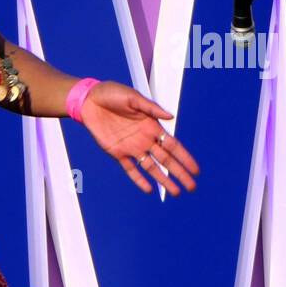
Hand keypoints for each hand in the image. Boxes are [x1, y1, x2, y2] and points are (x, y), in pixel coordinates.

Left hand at [78, 81, 199, 194]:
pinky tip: (148, 189)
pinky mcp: (117, 152)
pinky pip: (130, 168)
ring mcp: (131, 147)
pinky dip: (139, 179)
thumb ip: (152, 108)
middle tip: (191, 187)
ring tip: (175, 192)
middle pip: (166, 160)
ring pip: (151, 167)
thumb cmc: (113, 94)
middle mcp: (145, 139)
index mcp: (152, 126)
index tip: (196, 170)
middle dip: (179, 173)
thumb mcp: (133, 97)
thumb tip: (171, 117)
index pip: (173, 146)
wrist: (89, 100)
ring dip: (163, 179)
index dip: (185, 158)